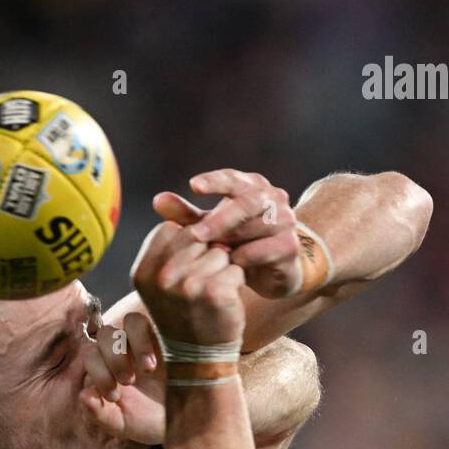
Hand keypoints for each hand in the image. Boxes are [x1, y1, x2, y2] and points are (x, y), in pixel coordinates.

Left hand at [78, 311, 166, 443]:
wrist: (181, 420)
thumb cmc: (147, 421)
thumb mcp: (121, 424)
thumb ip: (98, 414)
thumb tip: (83, 394)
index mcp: (104, 370)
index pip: (90, 355)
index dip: (98, 374)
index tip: (115, 397)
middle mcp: (118, 352)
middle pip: (102, 336)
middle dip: (112, 361)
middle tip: (129, 382)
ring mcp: (136, 342)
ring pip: (119, 326)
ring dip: (125, 349)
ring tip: (145, 371)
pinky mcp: (156, 336)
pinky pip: (137, 321)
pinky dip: (140, 338)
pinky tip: (152, 364)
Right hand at [130, 220, 245, 345]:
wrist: (199, 357)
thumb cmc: (184, 313)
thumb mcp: (163, 280)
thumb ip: (164, 243)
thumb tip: (162, 197)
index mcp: (143, 271)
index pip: (171, 229)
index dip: (189, 242)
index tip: (192, 266)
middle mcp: (161, 277)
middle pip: (197, 236)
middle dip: (209, 252)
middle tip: (207, 280)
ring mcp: (186, 285)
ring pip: (219, 250)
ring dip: (225, 267)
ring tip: (215, 292)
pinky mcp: (213, 293)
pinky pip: (235, 267)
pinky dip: (237, 280)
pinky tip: (227, 300)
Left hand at [154, 169, 305, 299]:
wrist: (275, 270)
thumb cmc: (239, 242)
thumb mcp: (210, 229)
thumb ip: (186, 216)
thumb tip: (157, 201)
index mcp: (252, 187)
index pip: (233, 178)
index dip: (215, 181)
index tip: (194, 186)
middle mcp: (273, 198)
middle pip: (247, 201)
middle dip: (220, 218)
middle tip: (197, 233)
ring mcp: (285, 221)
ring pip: (259, 225)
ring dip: (233, 239)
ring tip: (212, 253)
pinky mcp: (290, 246)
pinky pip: (269, 248)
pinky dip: (249, 256)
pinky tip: (234, 264)